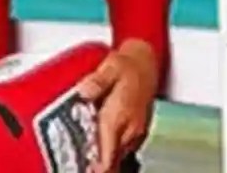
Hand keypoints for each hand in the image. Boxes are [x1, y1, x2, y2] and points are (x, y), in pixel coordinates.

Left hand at [75, 40, 159, 172]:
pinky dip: (109, 151)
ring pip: (116, 153)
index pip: (108, 148)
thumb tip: (83, 92)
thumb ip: (96, 81)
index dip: (97, 165)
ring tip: (86, 162)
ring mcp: (134, 131)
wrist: (146, 64)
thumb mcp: (110, 67)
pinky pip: (121, 147)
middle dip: (96, 164)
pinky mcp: (136, 131)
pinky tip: (97, 150)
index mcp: (119, 115)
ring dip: (103, 158)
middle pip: (111, 156)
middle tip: (81, 166)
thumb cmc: (128, 66)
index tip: (88, 169)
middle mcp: (129, 127)